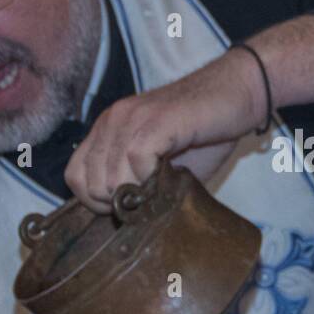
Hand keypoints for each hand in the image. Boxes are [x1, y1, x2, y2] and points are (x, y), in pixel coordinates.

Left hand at [65, 50, 263, 211]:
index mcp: (109, 129)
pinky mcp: (156, 120)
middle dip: (117, 202)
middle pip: (89, 182)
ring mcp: (131, 117)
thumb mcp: (164, 165)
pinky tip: (170, 173)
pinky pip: (136, 160)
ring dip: (136, 193)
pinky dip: (151, 177)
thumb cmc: (206, 133)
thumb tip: (125, 219)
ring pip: (109, 176)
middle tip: (148, 200)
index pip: (74, 176)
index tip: (126, 207)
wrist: (239, 94)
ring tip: (162, 187)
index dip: (95, 201)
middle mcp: (112, 120)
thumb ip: (139, 184)